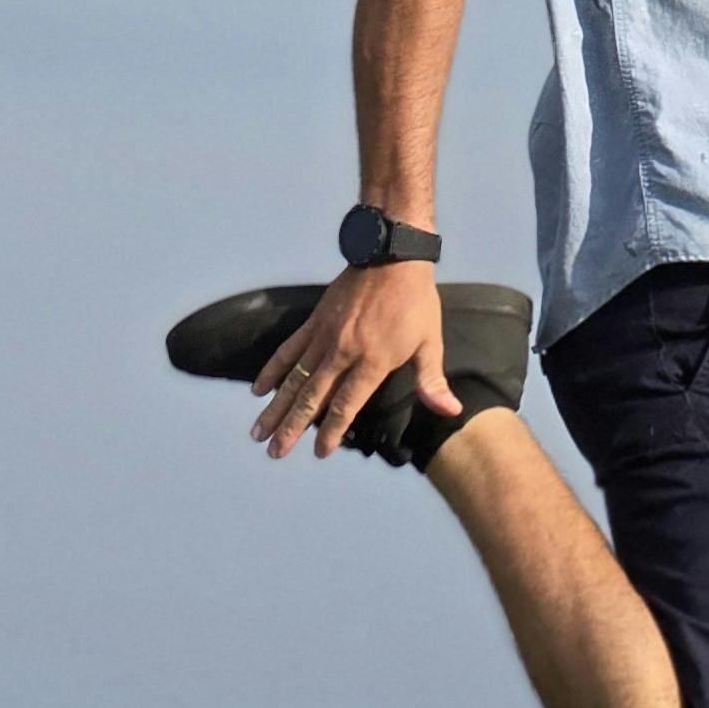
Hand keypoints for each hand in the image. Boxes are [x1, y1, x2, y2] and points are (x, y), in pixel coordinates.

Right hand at [249, 259, 455, 459]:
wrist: (391, 255)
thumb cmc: (415, 300)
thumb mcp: (430, 341)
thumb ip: (432, 380)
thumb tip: (450, 410)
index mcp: (373, 360)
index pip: (346, 405)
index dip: (332, 431)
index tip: (319, 452)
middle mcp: (343, 351)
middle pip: (312, 398)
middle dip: (292, 428)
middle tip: (275, 452)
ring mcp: (324, 336)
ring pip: (294, 378)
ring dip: (275, 408)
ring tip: (258, 432)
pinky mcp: (315, 322)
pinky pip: (288, 350)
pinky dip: (273, 371)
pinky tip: (259, 390)